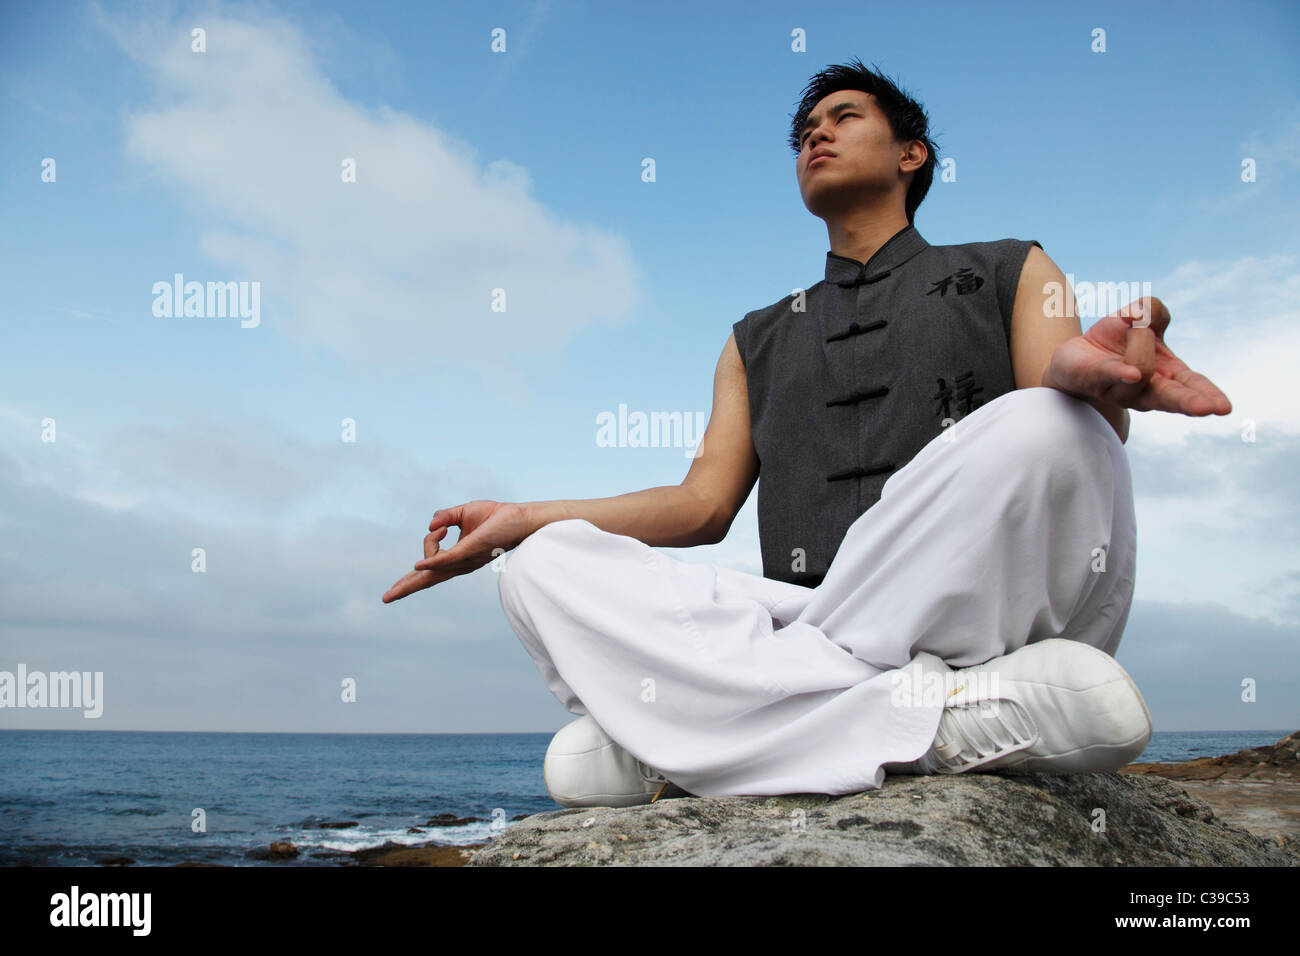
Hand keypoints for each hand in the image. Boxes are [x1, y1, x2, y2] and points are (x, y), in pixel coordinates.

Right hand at [381, 500, 531, 602]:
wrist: (519, 517)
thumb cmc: (496, 516)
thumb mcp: (463, 512)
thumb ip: (444, 517)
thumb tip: (431, 526)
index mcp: (457, 558)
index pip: (430, 570)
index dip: (418, 565)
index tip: (434, 538)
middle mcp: (459, 564)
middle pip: (427, 579)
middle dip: (405, 587)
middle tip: (385, 598)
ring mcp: (464, 560)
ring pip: (431, 568)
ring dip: (415, 570)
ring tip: (409, 572)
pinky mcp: (470, 551)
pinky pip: (446, 559)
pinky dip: (431, 561)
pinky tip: (418, 566)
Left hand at [1043, 295, 1231, 415]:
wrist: (1077, 353)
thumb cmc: (1118, 339)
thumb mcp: (1142, 317)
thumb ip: (1153, 310)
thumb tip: (1144, 312)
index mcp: (1168, 376)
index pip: (1193, 386)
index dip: (1208, 395)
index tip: (1224, 408)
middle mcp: (1146, 390)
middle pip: (1170, 398)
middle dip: (1188, 402)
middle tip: (1207, 409)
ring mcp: (1119, 390)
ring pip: (1141, 371)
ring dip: (1140, 341)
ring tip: (1133, 326)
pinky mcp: (1092, 381)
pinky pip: (1108, 375)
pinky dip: (1121, 372)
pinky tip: (1132, 374)